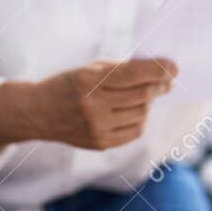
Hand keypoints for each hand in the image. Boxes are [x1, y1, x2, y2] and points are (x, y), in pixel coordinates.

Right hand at [34, 58, 178, 149]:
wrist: (38, 112)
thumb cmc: (69, 84)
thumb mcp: (89, 69)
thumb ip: (120, 70)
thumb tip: (159, 75)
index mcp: (89, 81)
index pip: (134, 75)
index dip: (158, 70)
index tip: (173, 67)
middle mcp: (93, 106)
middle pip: (142, 96)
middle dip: (159, 87)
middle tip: (167, 81)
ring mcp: (97, 128)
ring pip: (141, 115)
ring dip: (149, 103)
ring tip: (146, 95)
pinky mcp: (100, 143)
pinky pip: (134, 132)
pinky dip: (140, 120)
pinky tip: (135, 111)